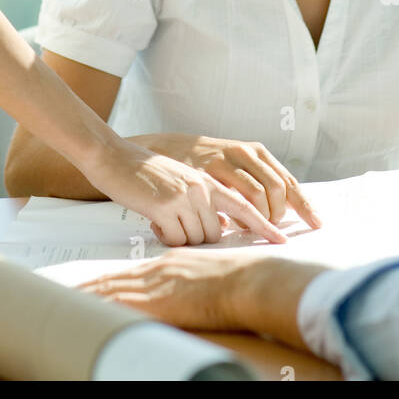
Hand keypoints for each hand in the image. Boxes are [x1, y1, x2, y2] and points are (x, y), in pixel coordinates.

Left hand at [77, 250, 331, 347]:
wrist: (251, 281)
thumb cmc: (241, 279)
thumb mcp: (213, 271)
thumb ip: (196, 274)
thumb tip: (190, 286)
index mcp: (171, 262)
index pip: (132, 271)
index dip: (111, 278)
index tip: (94, 282)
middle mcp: (159, 270)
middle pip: (117, 278)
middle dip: (93, 286)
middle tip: (69, 291)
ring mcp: (158, 285)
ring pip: (115, 290)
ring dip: (91, 296)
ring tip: (67, 301)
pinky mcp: (160, 301)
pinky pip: (122, 305)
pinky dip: (103, 307)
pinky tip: (87, 312)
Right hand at [84, 139, 291, 246]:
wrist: (116, 159)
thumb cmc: (148, 176)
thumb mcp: (183, 183)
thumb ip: (204, 201)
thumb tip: (219, 229)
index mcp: (209, 180)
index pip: (245, 205)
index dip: (264, 225)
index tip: (282, 240)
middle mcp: (202, 188)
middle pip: (215, 234)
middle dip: (196, 236)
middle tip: (174, 222)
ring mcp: (185, 196)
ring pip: (195, 239)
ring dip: (179, 236)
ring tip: (162, 216)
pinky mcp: (166, 206)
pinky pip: (175, 240)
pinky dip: (164, 236)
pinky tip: (153, 219)